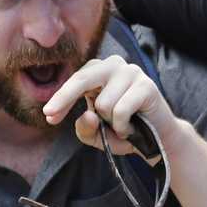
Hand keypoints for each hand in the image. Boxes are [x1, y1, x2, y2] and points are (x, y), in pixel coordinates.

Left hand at [44, 55, 178, 161]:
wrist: (157, 141)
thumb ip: (85, 128)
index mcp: (100, 72)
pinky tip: (131, 128)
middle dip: (65, 97)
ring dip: (111, 122)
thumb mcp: (96, 135)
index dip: (60, 98)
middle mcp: (115, 66)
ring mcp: (132, 72)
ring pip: (103, 103)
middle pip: (83, 78)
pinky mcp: (147, 85)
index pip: (76, 80)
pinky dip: (123, 126)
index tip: (49, 116)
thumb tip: (88, 115)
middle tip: (51, 116)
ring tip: (122, 125)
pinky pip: (121, 110)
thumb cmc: (124, 131)